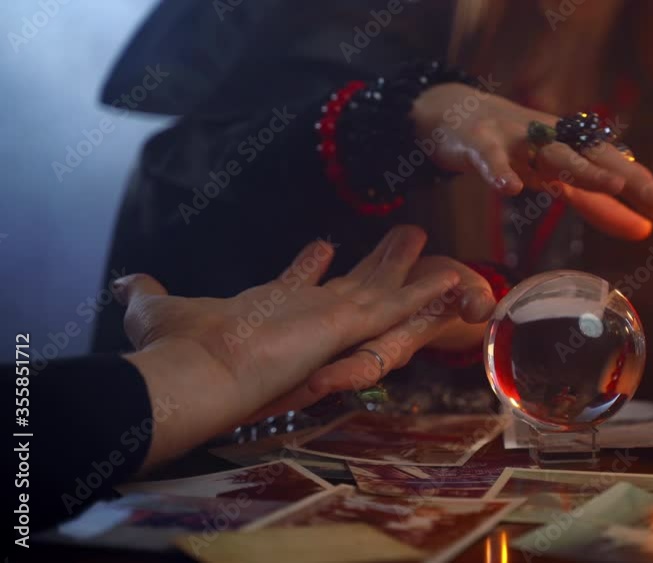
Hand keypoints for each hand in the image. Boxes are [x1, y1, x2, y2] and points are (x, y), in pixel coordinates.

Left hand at [119, 225, 458, 465]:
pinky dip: (427, 292)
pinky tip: (455, 277)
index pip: (300, 288)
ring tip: (436, 246)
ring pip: (382, 291)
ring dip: (407, 268)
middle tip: (408, 237)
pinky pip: (399, 305)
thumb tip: (128, 285)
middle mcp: (310, 321)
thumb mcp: (160, 313)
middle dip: (378, 264)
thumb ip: (148, 298)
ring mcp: (335, 324)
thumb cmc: (177, 354)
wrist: (197, 381)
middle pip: (354, 287)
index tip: (321, 246)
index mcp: (274, 315)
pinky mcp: (352, 324)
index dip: (310, 268)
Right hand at [411, 83, 652, 241]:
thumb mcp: (562, 182)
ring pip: (557, 152)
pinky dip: (501, 170)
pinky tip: (511, 189)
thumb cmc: (517, 150)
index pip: (629, 176)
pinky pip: (492, 157)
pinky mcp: (481, 141)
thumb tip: (645, 230)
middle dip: (638, 185)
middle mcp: (560, 140)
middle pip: (605, 160)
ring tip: (614, 186)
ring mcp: (521, 139)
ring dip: (585, 168)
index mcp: (582, 151)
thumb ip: (601, 207)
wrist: (458, 117)